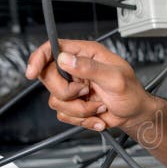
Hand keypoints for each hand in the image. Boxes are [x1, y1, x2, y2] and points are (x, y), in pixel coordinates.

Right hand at [25, 39, 154, 132]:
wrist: (134, 114)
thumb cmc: (131, 92)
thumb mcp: (115, 78)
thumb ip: (90, 67)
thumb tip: (65, 59)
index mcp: (86, 54)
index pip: (53, 48)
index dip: (38, 58)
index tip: (32, 72)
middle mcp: (76, 69)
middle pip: (48, 78)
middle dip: (68, 92)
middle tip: (87, 92)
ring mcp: (73, 88)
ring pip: (56, 100)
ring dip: (80, 109)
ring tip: (100, 105)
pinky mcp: (73, 104)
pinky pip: (64, 114)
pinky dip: (82, 119)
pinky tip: (98, 114)